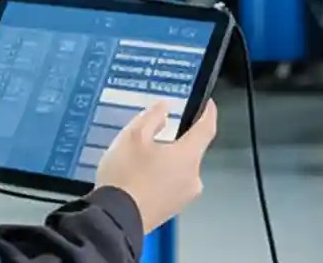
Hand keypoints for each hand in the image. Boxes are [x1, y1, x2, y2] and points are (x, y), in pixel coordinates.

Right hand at [95, 100, 218, 232]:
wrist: (114, 220)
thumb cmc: (125, 176)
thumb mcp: (133, 135)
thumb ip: (152, 116)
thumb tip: (165, 108)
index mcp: (188, 156)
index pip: (207, 128)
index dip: (208, 112)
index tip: (207, 103)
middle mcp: (193, 178)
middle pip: (191, 150)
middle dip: (175, 140)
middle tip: (153, 133)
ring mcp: (183, 197)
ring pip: (179, 169)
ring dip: (166, 160)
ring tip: (139, 158)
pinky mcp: (171, 210)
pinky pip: (171, 185)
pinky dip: (160, 177)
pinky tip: (139, 177)